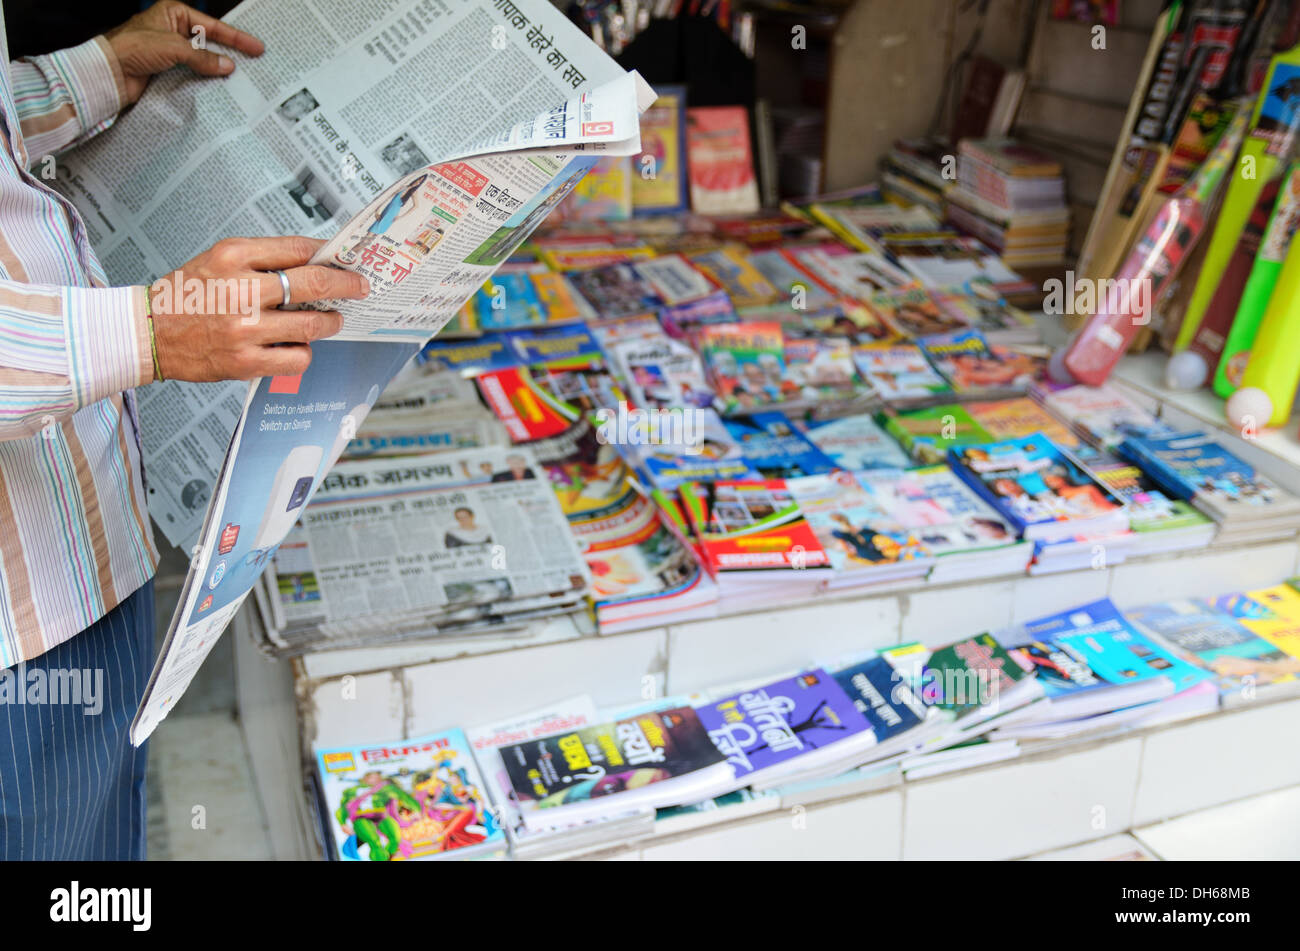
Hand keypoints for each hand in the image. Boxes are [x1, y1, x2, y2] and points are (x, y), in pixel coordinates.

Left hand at [105, 1, 264, 104]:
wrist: (107, 73)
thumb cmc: (132, 48)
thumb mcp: (173, 48)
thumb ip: (203, 58)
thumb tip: (227, 66)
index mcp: (173, 13)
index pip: (212, 25)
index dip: (236, 37)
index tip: (256, 47)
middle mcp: (173, 30)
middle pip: (209, 42)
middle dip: (229, 53)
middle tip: (254, 62)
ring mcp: (169, 51)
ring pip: (201, 60)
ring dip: (217, 70)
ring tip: (240, 78)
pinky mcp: (166, 70)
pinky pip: (192, 75)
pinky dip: (204, 81)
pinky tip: (219, 88)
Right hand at [150, 237, 369, 381]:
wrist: (150, 332)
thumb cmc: (187, 295)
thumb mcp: (219, 259)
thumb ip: (264, 257)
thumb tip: (315, 259)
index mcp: (233, 257)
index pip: (298, 249)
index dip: (329, 255)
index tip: (345, 260)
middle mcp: (240, 291)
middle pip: (314, 284)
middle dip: (347, 285)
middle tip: (360, 286)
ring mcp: (245, 330)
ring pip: (312, 325)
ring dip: (330, 322)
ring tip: (331, 320)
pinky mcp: (246, 362)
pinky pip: (298, 358)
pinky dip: (305, 351)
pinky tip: (298, 345)